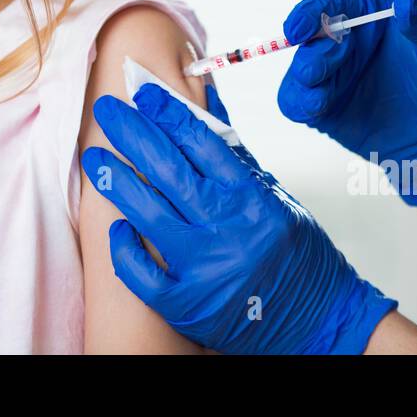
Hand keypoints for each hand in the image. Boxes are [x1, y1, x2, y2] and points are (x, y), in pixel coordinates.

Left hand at [81, 82, 396, 353]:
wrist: (322, 323)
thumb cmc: (300, 256)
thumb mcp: (278, 200)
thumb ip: (238, 162)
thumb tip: (206, 110)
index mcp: (253, 198)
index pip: (202, 143)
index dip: (168, 113)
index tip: (143, 93)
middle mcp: (228, 229)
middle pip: (168, 170)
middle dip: (132, 134)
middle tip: (106, 110)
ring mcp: (205, 269)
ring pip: (148, 214)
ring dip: (117, 181)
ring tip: (94, 157)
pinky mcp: (188, 305)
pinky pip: (142, 273)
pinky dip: (124, 248)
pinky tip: (117, 226)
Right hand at [277, 0, 416, 204]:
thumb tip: (407, 1)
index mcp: (373, 9)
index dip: (310, 11)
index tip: (298, 29)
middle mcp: (347, 36)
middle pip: (309, 33)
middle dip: (310, 52)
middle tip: (316, 72)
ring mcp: (333, 70)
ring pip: (298, 67)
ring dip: (301, 80)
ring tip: (320, 101)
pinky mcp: (324, 104)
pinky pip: (296, 99)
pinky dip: (298, 102)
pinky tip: (314, 109)